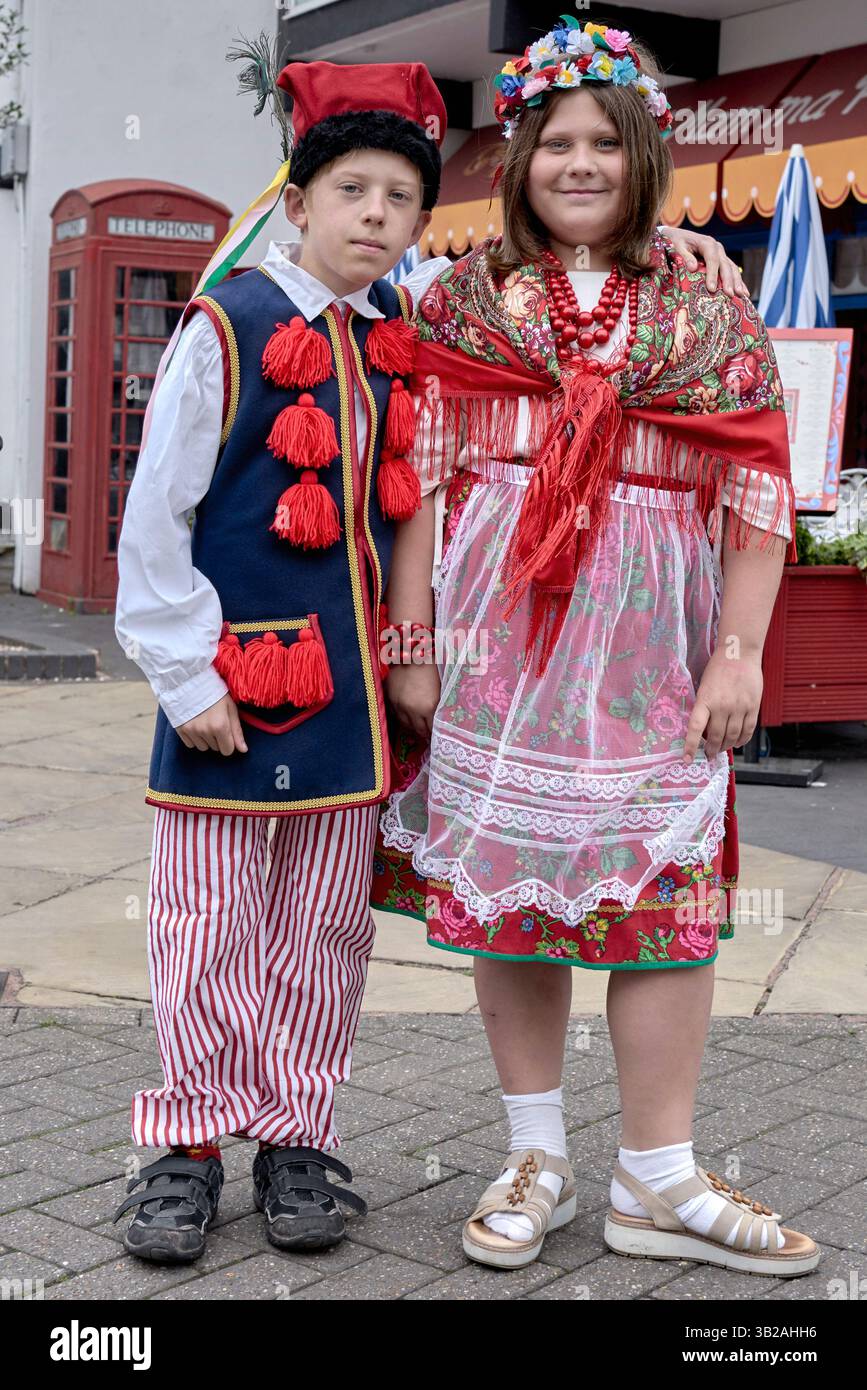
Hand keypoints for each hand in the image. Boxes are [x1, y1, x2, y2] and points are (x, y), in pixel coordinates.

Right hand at [177, 693, 248, 754]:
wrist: (190, 680)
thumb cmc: (215, 692)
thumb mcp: (230, 708)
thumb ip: (237, 731)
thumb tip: (243, 750)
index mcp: (220, 726)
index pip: (227, 751)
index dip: (229, 743)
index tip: (227, 732)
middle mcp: (205, 731)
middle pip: (216, 748)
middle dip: (217, 739)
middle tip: (215, 721)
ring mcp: (191, 731)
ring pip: (203, 747)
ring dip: (206, 739)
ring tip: (205, 722)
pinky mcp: (180, 729)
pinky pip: (190, 744)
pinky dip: (194, 738)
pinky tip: (196, 724)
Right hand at [386, 661, 440, 740]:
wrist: (412, 651)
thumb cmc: (433, 667)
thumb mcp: (442, 687)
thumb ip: (442, 705)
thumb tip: (444, 717)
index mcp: (428, 707)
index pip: (432, 729)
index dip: (436, 734)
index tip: (439, 736)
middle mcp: (412, 710)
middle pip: (419, 730)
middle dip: (426, 734)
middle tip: (430, 735)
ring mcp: (399, 705)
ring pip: (406, 725)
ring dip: (414, 728)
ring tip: (420, 729)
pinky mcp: (390, 699)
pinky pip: (396, 716)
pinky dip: (403, 719)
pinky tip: (409, 719)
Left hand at [659, 226, 748, 297]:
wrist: (677, 237)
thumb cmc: (675, 242)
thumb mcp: (676, 247)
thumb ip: (684, 256)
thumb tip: (693, 268)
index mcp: (706, 243)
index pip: (712, 259)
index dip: (713, 274)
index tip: (712, 289)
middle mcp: (717, 247)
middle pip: (725, 265)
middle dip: (728, 280)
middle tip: (730, 295)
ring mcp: (721, 254)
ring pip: (732, 268)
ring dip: (737, 282)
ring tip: (742, 295)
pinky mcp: (721, 261)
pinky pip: (732, 271)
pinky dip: (738, 282)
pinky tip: (744, 292)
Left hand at [683, 648, 762, 762]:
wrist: (739, 653)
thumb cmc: (717, 669)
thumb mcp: (704, 687)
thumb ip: (704, 708)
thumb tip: (704, 731)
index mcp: (705, 699)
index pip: (695, 728)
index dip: (690, 745)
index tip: (687, 759)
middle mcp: (722, 705)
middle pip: (716, 736)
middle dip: (711, 749)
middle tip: (708, 754)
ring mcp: (739, 706)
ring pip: (733, 736)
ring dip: (726, 746)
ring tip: (721, 749)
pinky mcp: (753, 706)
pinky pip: (748, 730)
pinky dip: (742, 740)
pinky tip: (737, 743)